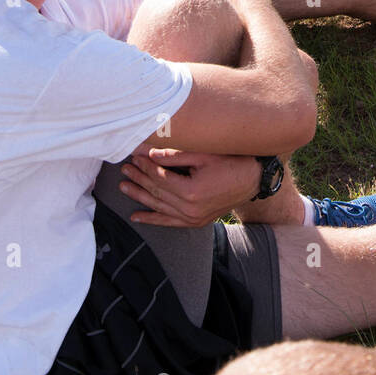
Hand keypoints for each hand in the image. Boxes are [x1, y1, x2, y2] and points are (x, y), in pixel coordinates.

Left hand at [119, 148, 261, 226]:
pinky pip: (169, 222)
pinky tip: (136, 216)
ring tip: (123, 186)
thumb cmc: (230, 161)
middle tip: (124, 168)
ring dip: (140, 196)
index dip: (145, 166)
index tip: (133, 156)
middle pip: (157, 192)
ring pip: (159, 207)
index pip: (159, 177)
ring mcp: (192, 218)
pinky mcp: (195, 222)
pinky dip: (152, 218)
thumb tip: (149, 152)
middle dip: (139, 179)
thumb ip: (175, 155)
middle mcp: (190, 209)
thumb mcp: (204, 154)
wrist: (251, 180)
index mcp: (191, 191)